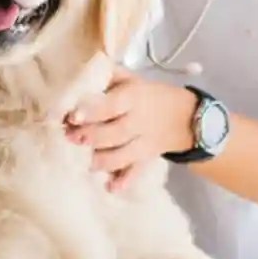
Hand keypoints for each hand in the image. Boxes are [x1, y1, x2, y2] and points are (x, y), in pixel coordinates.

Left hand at [65, 66, 196, 191]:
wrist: (186, 117)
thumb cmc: (150, 95)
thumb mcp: (133, 79)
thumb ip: (109, 75)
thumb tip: (82, 71)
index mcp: (134, 98)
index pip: (112, 105)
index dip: (92, 111)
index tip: (73, 116)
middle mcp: (139, 121)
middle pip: (114, 133)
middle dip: (91, 137)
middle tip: (71, 138)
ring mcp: (144, 144)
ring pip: (122, 155)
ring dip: (102, 160)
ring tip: (85, 162)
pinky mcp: (146, 160)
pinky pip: (137, 172)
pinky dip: (125, 181)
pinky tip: (111, 188)